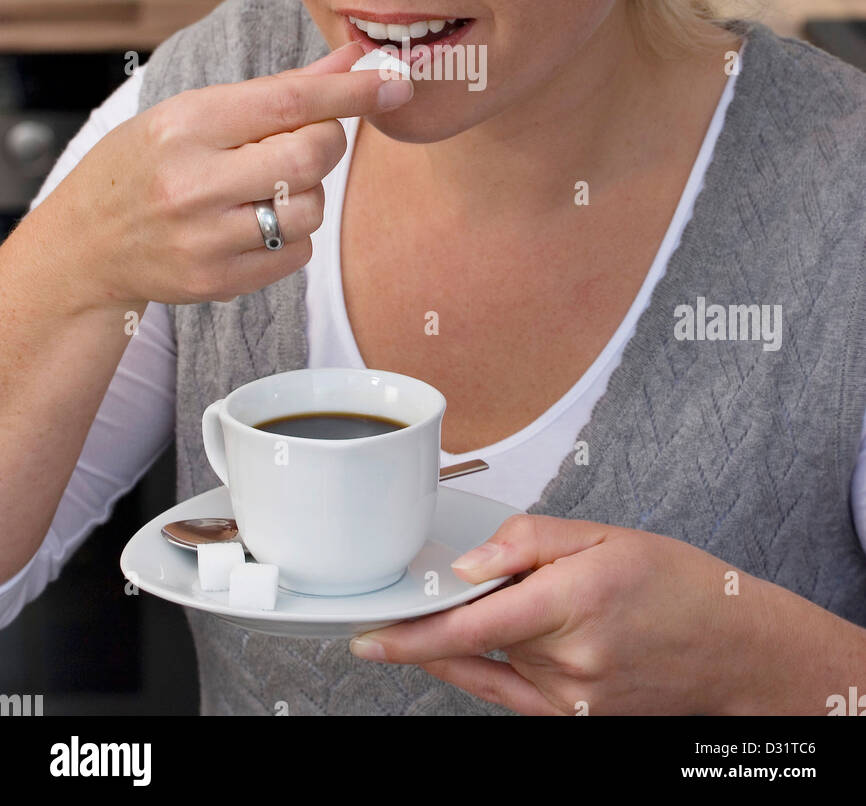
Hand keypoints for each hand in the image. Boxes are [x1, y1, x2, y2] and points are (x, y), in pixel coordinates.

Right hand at [35, 39, 412, 310]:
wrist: (84, 244)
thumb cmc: (148, 163)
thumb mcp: (196, 111)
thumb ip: (281, 89)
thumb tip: (355, 59)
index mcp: (187, 124)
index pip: (289, 101)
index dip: (350, 92)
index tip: (392, 82)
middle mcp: (193, 182)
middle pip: (312, 155)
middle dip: (325, 143)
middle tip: (301, 141)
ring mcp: (204, 238)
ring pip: (310, 208)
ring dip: (306, 193)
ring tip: (264, 186)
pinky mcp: (215, 281)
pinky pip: (297, 252)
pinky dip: (291, 234)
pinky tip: (253, 222)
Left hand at [348, 512, 833, 715]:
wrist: (736, 649)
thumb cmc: (679, 584)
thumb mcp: (607, 535)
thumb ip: (530, 541)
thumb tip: (470, 563)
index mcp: (575, 602)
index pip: (472, 624)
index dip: (413, 633)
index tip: (371, 632)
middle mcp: (569, 660)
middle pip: (481, 635)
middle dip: (460, 606)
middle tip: (470, 578)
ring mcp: (572, 699)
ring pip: (495, 661)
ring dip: (481, 633)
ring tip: (535, 602)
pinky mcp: (576, 720)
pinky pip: (508, 697)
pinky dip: (478, 674)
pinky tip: (458, 658)